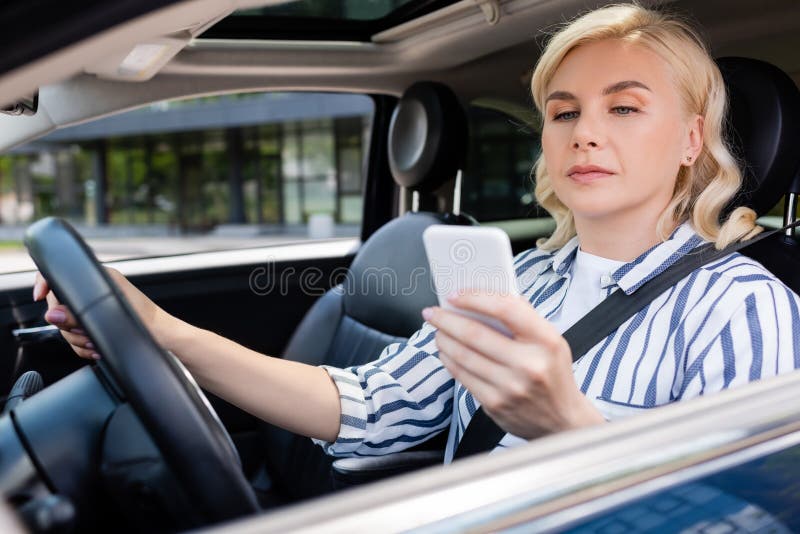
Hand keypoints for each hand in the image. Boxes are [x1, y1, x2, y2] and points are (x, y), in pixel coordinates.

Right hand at [32, 267, 172, 359]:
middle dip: (70, 325)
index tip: (40, 296)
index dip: (45, 283)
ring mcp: (95, 310)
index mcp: (99, 278)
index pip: (60, 274)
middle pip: (59, 307)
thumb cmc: (148, 322)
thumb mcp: (112, 316)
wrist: (164, 338)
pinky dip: (84, 348)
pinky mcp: (96, 326)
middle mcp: (95, 292)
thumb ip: (80, 315)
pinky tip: (97, 350)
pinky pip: (76, 338)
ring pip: (66, 326)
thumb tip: (53, 315)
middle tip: (86, 333)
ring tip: (96, 344)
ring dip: (78, 340)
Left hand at [422, 291, 604, 438]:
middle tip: (433, 313)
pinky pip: (463, 376)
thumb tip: (483, 298)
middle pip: (475, 334)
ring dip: (444, 340)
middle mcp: (529, 364)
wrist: (562, 421)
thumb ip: (523, 319)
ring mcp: (511, 387)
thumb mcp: (551, 341)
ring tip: (437, 331)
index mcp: (546, 340)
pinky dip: (449, 360)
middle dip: (447, 320)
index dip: (475, 299)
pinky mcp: (496, 404)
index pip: (505, 310)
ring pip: (464, 356)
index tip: (454, 295)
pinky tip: (446, 351)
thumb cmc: (552, 373)